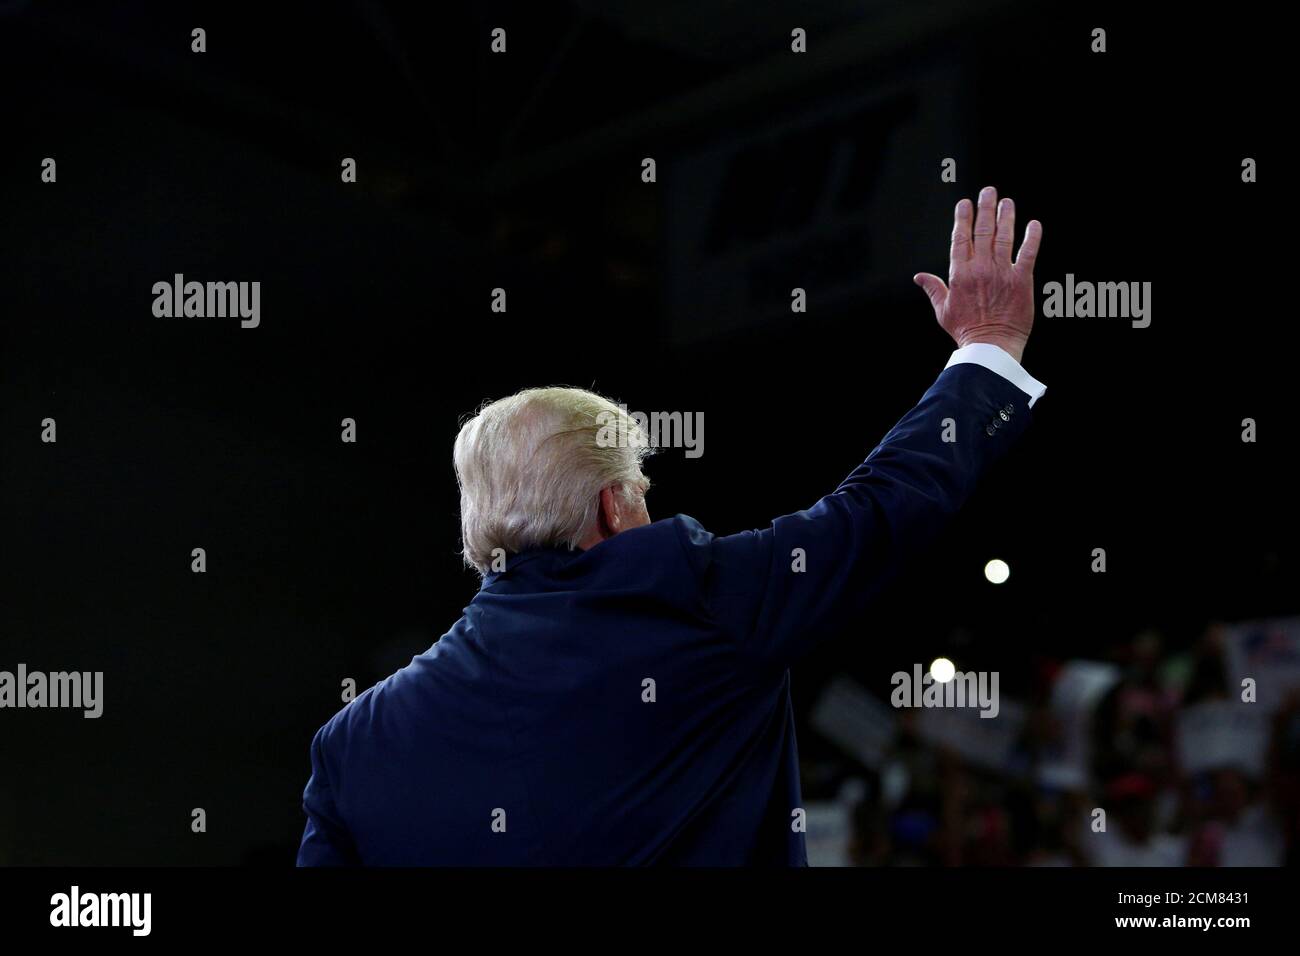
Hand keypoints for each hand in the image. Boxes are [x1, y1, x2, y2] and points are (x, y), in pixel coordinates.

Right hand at [913, 186, 1040, 363]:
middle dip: (985, 208)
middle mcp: (980, 268)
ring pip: (1004, 236)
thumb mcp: (943, 310)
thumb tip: (919, 277)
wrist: (990, 346)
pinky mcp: (1021, 280)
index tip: (965, 203)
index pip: (960, 238)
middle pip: (982, 231)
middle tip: (988, 191)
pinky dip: (1032, 237)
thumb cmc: (966, 331)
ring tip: (1007, 201)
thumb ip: (933, 289)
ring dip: (1006, 216)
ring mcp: (1002, 272)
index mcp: (959, 274)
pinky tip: (1034, 224)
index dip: (963, 218)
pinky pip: (1028, 253)